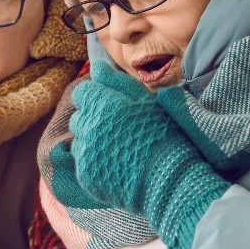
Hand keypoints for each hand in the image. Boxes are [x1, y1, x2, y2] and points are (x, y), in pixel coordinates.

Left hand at [69, 63, 228, 248]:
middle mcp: (89, 128)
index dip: (96, 97)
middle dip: (94, 118)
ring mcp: (85, 154)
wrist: (170, 181)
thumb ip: (117, 82)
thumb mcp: (147, 102)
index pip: (82, 93)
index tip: (111, 106)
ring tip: (119, 148)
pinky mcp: (85, 176)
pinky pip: (82, 163)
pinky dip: (95, 162)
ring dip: (92, 140)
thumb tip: (96, 67)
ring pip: (79, 140)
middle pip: (79, 116)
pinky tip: (116, 164)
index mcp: (104, 106)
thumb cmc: (164, 136)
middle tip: (118, 129)